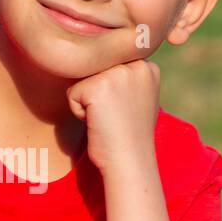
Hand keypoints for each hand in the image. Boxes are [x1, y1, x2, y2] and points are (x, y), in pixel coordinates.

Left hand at [65, 59, 159, 176]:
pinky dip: (78, 112)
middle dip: (99, 95)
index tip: (126, 111)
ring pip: (83, 79)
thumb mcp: (139, 97)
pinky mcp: (96, 87)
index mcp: (148, 66)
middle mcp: (135, 64)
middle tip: (116, 117)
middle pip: (96, 69)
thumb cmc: (130, 135)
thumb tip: (101, 59)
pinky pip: (72, 94)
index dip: (111, 91)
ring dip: (88, 102)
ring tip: (108, 119)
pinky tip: (98, 123)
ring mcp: (117, 74)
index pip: (111, 64)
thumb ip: (128, 76)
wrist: (130, 161)